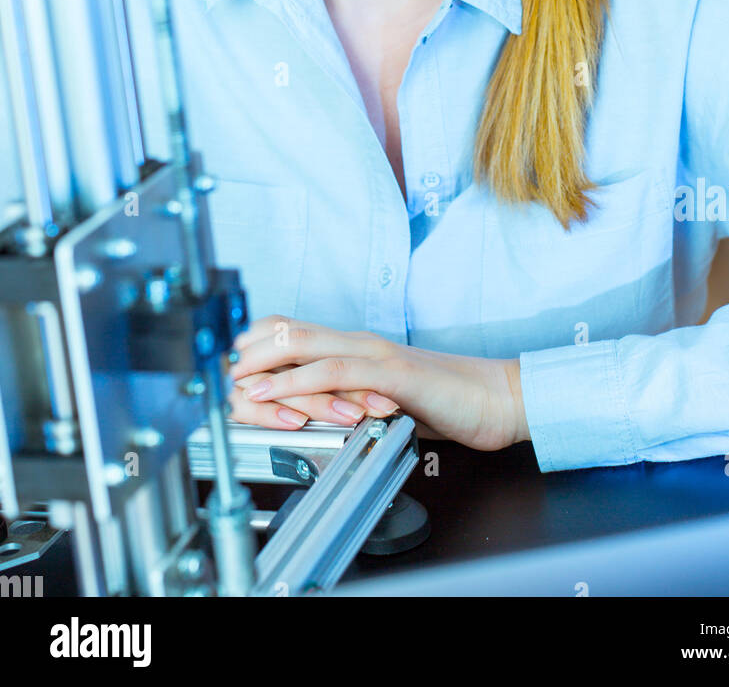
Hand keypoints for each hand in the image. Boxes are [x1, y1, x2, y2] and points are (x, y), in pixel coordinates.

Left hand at [228, 316, 528, 450]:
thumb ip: (350, 402)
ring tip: (231, 379)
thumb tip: (313, 418)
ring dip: (260, 363)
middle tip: (215, 371)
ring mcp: (375, 354)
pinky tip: (273, 394)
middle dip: (243, 348)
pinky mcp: (392, 374)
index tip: (224, 367)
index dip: (253, 345)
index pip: (293, 331)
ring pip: (304, 343)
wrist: (496, 400)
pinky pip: (335, 372)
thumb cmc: (447, 402)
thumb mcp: (384, 402)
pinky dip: (296, 382)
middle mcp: (360, 342)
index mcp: (357, 346)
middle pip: (286, 328)